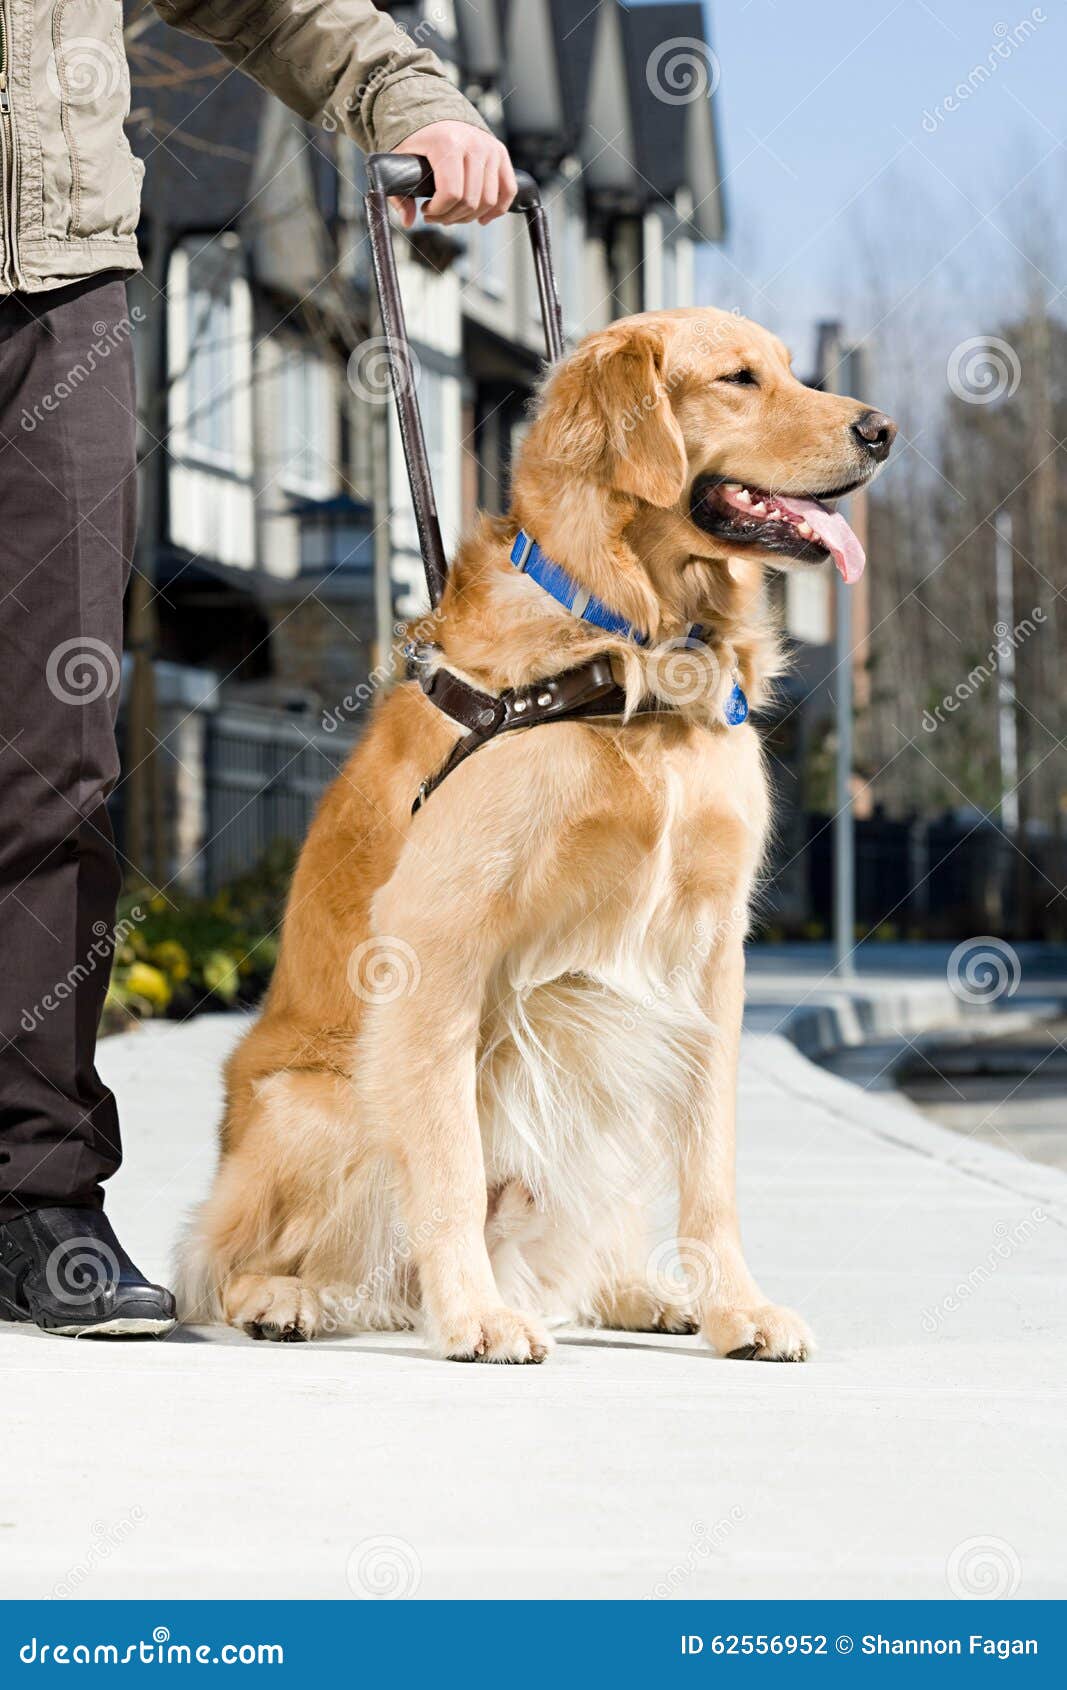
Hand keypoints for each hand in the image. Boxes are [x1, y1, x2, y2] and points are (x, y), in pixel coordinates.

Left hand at [391, 122, 517, 227]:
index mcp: (447, 143)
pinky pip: (508, 190)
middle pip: (470, 201)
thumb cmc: (419, 139)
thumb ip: (400, 194)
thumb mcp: (402, 161)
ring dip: (470, 216)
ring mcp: (490, 148)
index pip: (451, 193)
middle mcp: (473, 144)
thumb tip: (409, 222)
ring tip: (455, 213)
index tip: (427, 211)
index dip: (439, 211)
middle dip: (451, 216)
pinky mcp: (500, 153)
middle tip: (438, 215)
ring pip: (488, 201)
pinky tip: (482, 218)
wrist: (438, 113)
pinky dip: (497, 209)